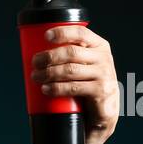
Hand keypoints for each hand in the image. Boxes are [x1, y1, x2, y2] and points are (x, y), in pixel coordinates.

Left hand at [29, 25, 118, 142]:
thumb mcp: (87, 65)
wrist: (106, 111)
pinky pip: (74, 88)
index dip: (63, 32)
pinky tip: (46, 89)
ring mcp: (104, 76)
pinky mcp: (101, 93)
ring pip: (70, 70)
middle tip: (35, 63)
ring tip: (36, 77)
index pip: (81, 33)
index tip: (46, 36)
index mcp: (99, 46)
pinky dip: (57, 88)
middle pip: (72, 52)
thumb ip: (72, 56)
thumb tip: (39, 50)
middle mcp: (104, 58)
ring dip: (49, 73)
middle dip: (49, 56)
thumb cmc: (90, 84)